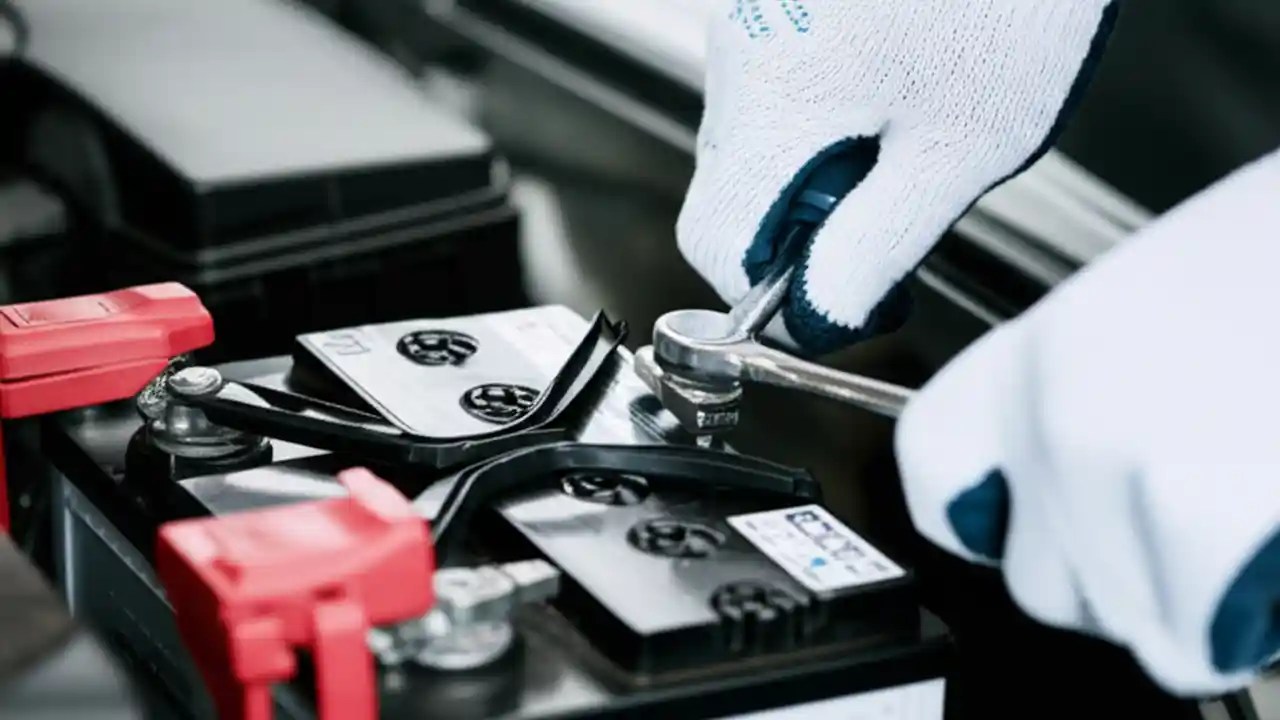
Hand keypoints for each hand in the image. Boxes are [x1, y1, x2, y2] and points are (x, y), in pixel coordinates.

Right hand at [679, 0, 1117, 353]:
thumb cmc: (1012, 0)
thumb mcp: (961, 148)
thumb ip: (877, 246)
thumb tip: (819, 315)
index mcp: (775, 98)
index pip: (713, 240)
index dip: (767, 291)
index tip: (835, 293)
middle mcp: (741, 50)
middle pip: (730, 189)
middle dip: (800, 225)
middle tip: (892, 210)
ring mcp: (753, 14)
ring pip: (751, 138)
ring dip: (812, 167)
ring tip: (905, 136)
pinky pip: (770, 86)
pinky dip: (818, 115)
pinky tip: (893, 90)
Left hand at [896, 149, 1279, 694]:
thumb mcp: (1164, 305)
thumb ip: (1097, 400)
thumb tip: (1066, 484)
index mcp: (1040, 350)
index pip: (935, 473)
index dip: (991, 515)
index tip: (1028, 519)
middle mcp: (1056, 411)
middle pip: (1041, 580)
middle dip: (1123, 576)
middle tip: (1209, 510)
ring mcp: (1121, 470)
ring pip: (1127, 624)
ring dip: (1195, 599)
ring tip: (1261, 497)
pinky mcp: (1204, 519)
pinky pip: (1197, 641)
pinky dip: (1251, 616)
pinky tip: (1279, 532)